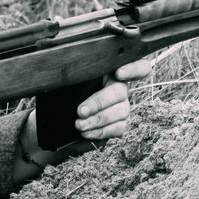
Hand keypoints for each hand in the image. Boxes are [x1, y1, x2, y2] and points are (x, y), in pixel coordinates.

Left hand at [14, 60, 152, 184]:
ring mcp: (122, 106)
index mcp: (112, 69)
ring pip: (120, 112)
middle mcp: (120, 87)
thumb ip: (75, 68)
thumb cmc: (67, 89)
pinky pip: (117, 128)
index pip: (137, 66)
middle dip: (99, 102)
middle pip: (120, 92)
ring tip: (79, 124)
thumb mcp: (71, 76)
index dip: (133, 69)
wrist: (61, 114)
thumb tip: (67, 66)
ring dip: (98, 120)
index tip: (118, 74)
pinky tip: (86, 133)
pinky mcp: (119, 124)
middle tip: (81, 111)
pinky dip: (100, 131)